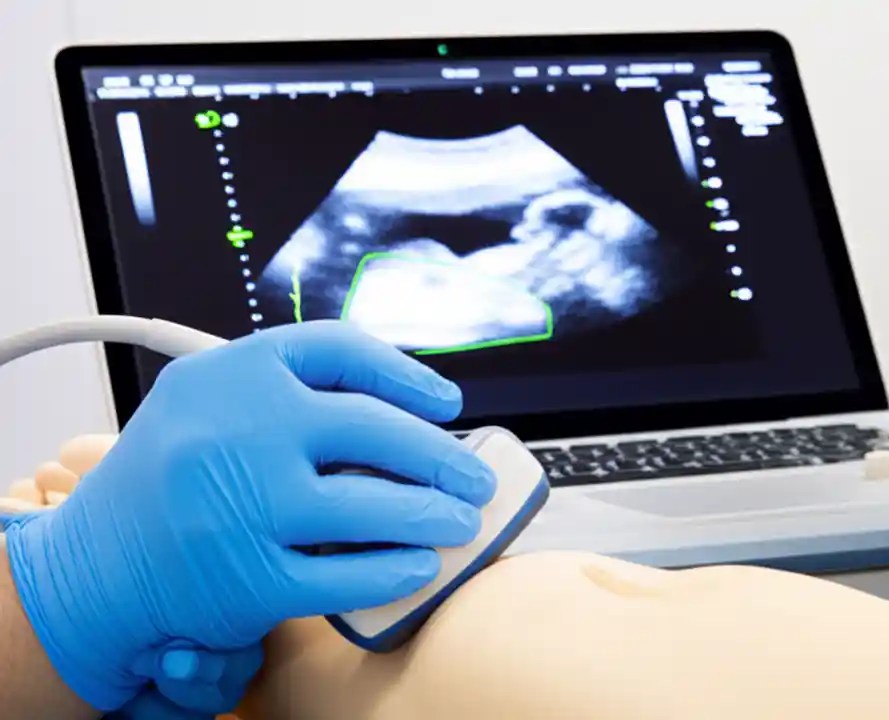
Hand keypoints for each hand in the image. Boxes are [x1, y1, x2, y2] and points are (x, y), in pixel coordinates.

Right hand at [4, 321, 495, 710]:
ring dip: (433, 514)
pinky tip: (418, 564)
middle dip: (440, 455)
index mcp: (228, 374)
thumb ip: (287, 389)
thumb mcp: (205, 401)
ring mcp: (240, 509)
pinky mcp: (247, 580)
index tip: (446, 402)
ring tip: (460, 519)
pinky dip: (394, 570)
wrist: (92, 566)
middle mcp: (235, 432)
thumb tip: (409, 404)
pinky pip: (347, 576)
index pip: (340, 349)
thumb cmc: (167, 477)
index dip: (406, 373)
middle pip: (373, 429)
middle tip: (474, 474)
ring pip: (372, 508)